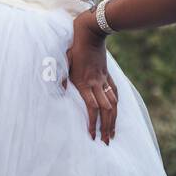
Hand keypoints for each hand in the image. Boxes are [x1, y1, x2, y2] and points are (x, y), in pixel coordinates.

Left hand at [61, 11, 117, 143]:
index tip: (91, 135)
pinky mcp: (108, 75)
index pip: (91, 107)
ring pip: (113, 104)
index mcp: (84, 82)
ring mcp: (104, 80)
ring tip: (112, 134)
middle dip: (106, 128)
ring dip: (113, 120)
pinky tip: (116, 113)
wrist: (91, 32)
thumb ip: (61, 75)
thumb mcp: (64, 59)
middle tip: (105, 142)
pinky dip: (116, 105)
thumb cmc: (74, 46)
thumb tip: (58, 89)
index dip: (92, 123)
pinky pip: (115, 93)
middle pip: (105, 110)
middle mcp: (96, 83)